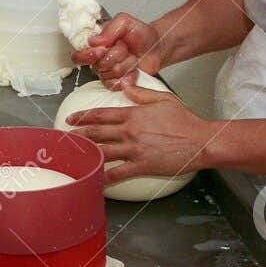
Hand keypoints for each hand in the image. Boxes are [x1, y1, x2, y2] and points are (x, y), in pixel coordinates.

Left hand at [63, 82, 211, 184]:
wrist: (201, 141)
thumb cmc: (185, 121)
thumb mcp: (163, 99)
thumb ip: (142, 93)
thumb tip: (125, 87)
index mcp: (133, 114)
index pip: (101, 114)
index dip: (83, 116)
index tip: (71, 119)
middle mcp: (130, 131)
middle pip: (97, 133)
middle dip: (78, 135)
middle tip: (64, 138)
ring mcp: (135, 149)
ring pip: (103, 151)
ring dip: (86, 154)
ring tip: (73, 157)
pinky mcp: (142, 165)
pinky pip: (118, 173)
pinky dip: (105, 177)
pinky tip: (95, 179)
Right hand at [73, 12, 161, 87]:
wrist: (157, 47)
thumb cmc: (141, 34)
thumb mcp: (126, 22)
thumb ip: (110, 29)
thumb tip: (93, 41)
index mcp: (95, 44)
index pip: (78, 55)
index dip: (89, 55)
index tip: (103, 49)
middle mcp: (98, 59)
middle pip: (97, 66)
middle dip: (116, 56)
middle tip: (125, 48)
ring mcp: (107, 72)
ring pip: (108, 75)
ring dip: (125, 65)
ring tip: (132, 57)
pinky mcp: (117, 82)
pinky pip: (114, 85)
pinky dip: (128, 77)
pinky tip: (134, 70)